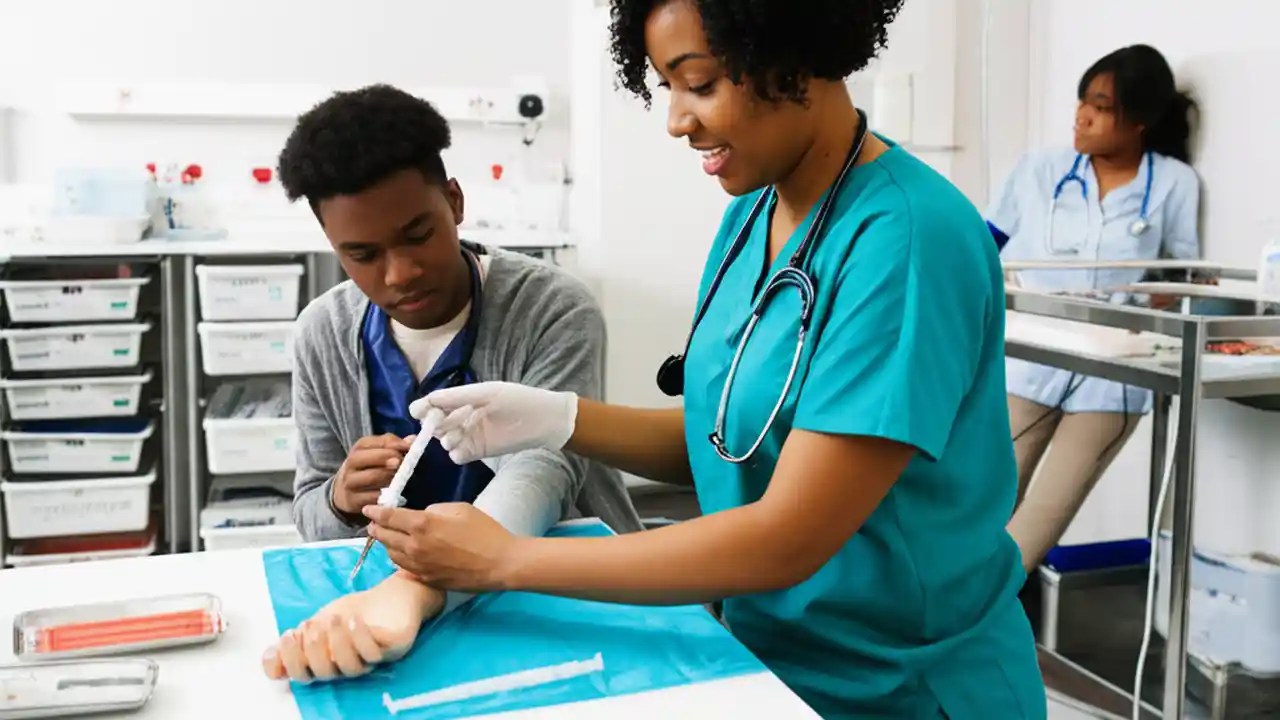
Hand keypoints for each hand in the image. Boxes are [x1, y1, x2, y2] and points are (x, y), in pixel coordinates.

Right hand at [261, 572, 442, 682]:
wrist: (395, 595)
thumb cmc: (357, 611)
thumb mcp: (320, 622)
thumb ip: (297, 639)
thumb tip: (268, 658)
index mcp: (327, 661)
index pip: (303, 674)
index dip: (291, 660)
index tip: (287, 635)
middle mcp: (347, 666)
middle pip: (324, 672)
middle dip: (312, 650)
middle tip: (311, 626)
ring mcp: (371, 660)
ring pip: (350, 667)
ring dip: (337, 643)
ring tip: (333, 619)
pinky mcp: (393, 649)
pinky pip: (374, 652)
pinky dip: (360, 637)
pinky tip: (354, 620)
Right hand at [332, 434, 414, 516]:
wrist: (346, 493)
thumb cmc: (370, 470)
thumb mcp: (378, 454)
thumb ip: (394, 446)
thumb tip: (412, 440)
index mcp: (358, 449)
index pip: (368, 442)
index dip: (389, 443)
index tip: (407, 446)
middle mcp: (350, 464)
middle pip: (363, 457)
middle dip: (385, 456)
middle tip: (401, 461)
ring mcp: (350, 483)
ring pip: (369, 476)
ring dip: (388, 475)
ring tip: (401, 476)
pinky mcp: (353, 501)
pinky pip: (371, 497)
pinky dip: (385, 494)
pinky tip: (395, 492)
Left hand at [364, 503, 519, 592]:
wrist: (500, 563)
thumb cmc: (484, 532)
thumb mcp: (460, 509)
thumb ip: (434, 510)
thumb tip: (422, 515)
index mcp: (422, 525)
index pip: (389, 517)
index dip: (376, 512)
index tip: (368, 509)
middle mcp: (415, 547)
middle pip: (385, 537)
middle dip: (376, 529)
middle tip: (373, 524)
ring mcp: (419, 566)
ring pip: (392, 555)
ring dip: (386, 545)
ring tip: (386, 538)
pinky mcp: (427, 579)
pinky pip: (404, 568)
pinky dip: (399, 559)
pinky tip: (402, 554)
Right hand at [408, 382, 576, 463]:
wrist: (543, 421)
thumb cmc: (517, 400)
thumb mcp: (486, 393)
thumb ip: (456, 397)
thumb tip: (428, 400)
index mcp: (464, 399)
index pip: (436, 404)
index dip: (425, 408)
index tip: (418, 412)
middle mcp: (464, 417)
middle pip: (437, 424)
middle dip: (433, 425)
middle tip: (439, 424)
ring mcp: (470, 435)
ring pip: (445, 441)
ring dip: (445, 439)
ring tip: (456, 436)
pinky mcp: (479, 451)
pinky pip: (458, 456)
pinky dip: (456, 453)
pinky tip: (462, 449)